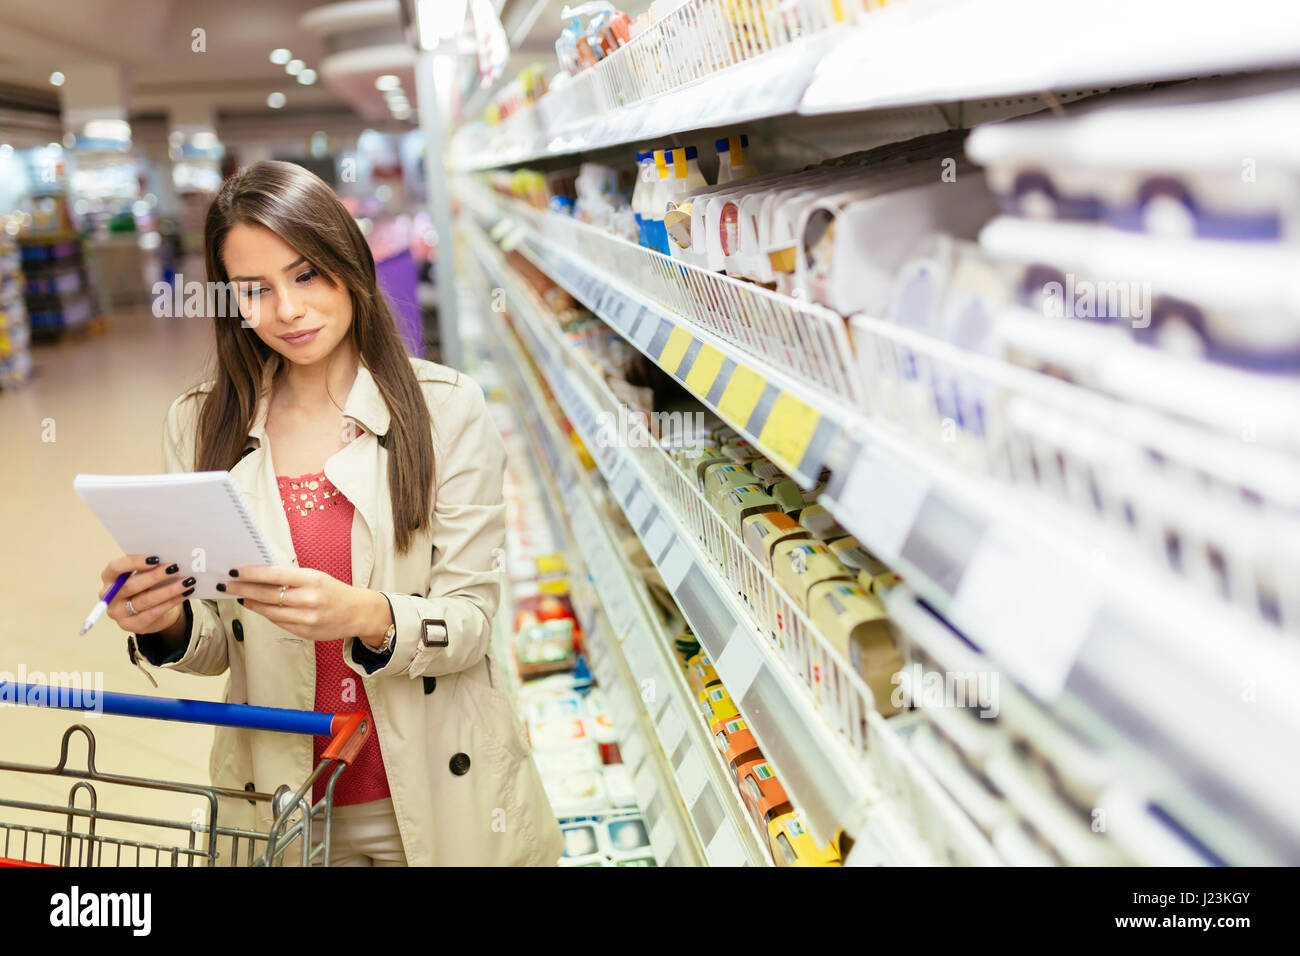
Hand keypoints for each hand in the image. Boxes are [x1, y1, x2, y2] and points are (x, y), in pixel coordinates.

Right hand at [100, 554, 193, 636]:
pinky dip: (171, 602)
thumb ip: (149, 566)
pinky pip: (153, 613)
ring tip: (187, 581)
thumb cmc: (146, 585)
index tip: (156, 558)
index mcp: (109, 578)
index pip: (116, 568)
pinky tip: (185, 593)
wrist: (150, 611)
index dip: (134, 562)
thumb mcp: (143, 574)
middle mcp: (109, 596)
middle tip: (175, 568)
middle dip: (155, 576)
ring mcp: (118, 613)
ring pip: (145, 600)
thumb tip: (170, 556)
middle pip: (131, 585)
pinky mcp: (131, 625)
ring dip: (169, 590)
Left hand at [224, 566, 391, 643]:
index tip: (235, 571)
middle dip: (243, 589)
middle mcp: (309, 600)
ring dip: (251, 603)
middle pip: (267, 595)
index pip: (275, 575)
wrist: (358, 613)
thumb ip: (291, 577)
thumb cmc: (334, 591)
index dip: (252, 573)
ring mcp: (307, 619)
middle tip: (227, 585)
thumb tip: (258, 575)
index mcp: (313, 580)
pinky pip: (278, 622)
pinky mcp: (305, 632)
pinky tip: (258, 607)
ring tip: (239, 596)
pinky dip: (266, 614)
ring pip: (269, 611)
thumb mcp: (316, 577)